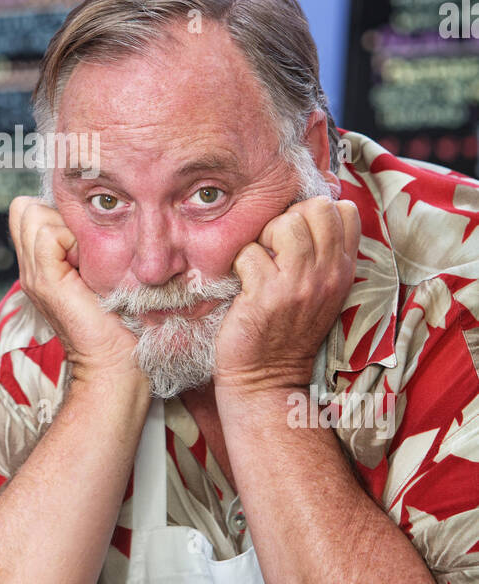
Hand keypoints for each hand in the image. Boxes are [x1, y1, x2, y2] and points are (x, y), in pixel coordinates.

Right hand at [8, 196, 144, 384]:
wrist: (114, 361)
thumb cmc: (119, 320)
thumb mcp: (100, 272)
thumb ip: (86, 246)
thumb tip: (92, 216)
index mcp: (41, 264)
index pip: (28, 210)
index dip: (56, 213)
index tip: (83, 240)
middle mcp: (30, 268)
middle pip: (25, 208)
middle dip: (57, 215)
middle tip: (82, 247)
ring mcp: (33, 274)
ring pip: (32, 214)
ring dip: (65, 226)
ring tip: (85, 258)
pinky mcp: (44, 280)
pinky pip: (47, 233)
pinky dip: (69, 238)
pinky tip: (85, 264)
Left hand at [214, 196, 359, 393]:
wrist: (267, 377)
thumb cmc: (287, 326)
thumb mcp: (319, 288)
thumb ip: (320, 250)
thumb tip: (307, 205)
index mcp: (344, 269)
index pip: (345, 210)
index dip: (314, 212)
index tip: (297, 236)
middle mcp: (328, 274)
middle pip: (317, 207)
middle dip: (289, 217)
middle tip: (275, 247)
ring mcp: (299, 284)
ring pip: (285, 223)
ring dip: (263, 237)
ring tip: (260, 263)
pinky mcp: (267, 295)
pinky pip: (249, 251)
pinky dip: (239, 263)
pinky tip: (243, 284)